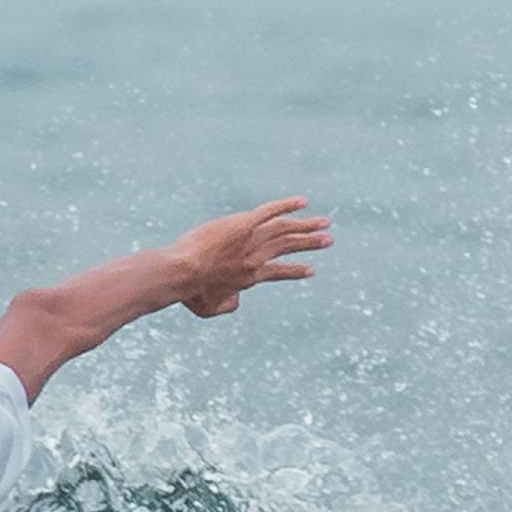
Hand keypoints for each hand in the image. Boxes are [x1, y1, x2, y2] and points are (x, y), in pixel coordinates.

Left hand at [169, 197, 330, 317]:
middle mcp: (257, 258)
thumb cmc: (191, 294)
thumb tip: (237, 300)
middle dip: (310, 244)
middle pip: (288, 247)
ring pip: (285, 230)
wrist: (183, 273)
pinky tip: (302, 201)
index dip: (295, 271)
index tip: (310, 270)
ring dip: (306, 226)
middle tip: (329, 240)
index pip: (279, 272)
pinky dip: (287, 205)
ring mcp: (252, 240)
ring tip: (324, 222)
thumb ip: (228, 306)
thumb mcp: (210, 309)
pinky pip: (270, 211)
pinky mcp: (243, 223)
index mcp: (250, 277)